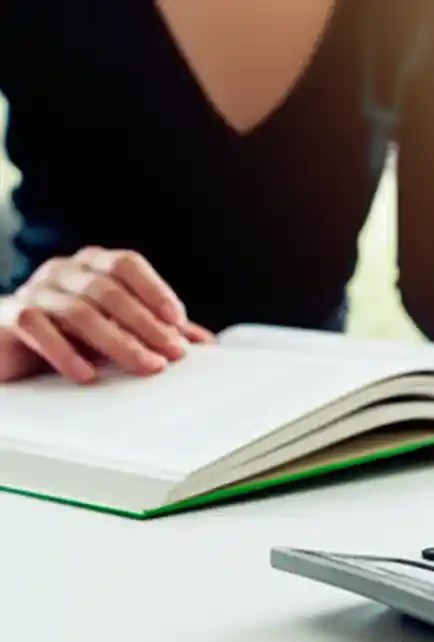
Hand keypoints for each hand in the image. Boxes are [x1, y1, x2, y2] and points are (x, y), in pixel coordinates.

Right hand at [0, 247, 214, 383]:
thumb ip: (155, 331)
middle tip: (172, 353)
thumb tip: (203, 343)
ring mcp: (34, 290)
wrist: (7, 347)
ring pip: (79, 311)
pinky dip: (66, 353)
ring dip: (118, 342)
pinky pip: (37, 329)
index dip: (154, 289)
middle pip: (109, 290)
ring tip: (145, 366)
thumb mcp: (116, 330)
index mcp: (91, 263)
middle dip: (145, 324)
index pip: (127, 264)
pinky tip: (87, 375)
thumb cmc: (69, 334)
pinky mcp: (9, 316)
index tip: (178, 320)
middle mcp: (62, 270)